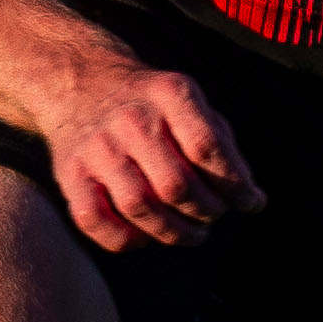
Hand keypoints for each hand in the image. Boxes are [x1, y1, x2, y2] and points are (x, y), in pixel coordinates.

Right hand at [25, 51, 266, 253]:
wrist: (80, 82)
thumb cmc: (151, 103)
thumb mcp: (190, 102)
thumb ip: (223, 144)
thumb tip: (252, 199)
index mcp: (169, 94)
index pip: (207, 149)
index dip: (235, 185)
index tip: (251, 203)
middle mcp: (130, 119)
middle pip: (176, 184)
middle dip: (207, 211)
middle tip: (215, 216)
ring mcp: (96, 147)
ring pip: (139, 207)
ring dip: (175, 233)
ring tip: (193, 233)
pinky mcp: (69, 172)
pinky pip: (94, 221)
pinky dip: (124, 239)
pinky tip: (145, 236)